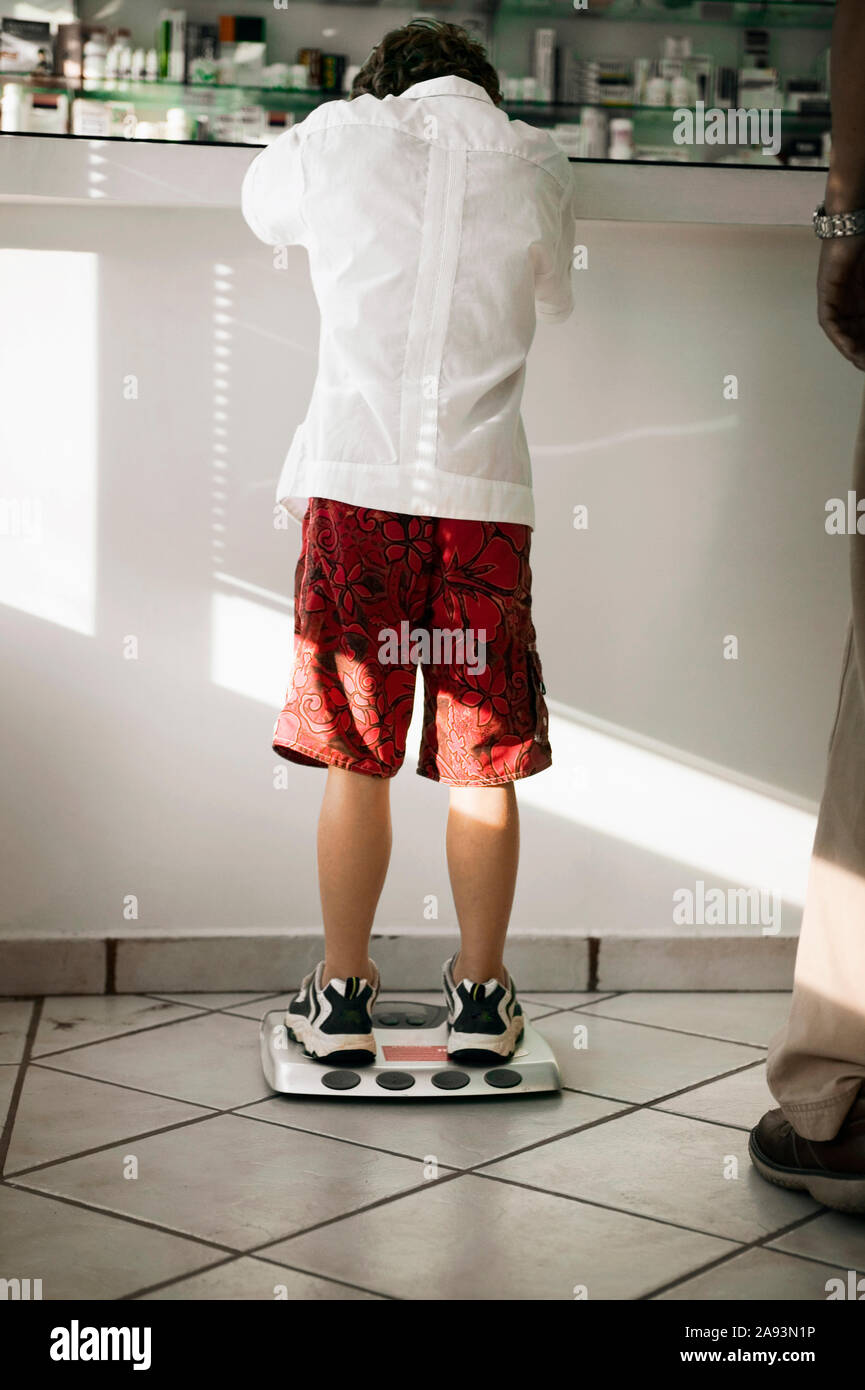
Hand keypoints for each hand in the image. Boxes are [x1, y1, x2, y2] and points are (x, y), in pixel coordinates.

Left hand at [817, 234, 864, 369]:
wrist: (856, 221)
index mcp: (862, 296)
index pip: (864, 327)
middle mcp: (847, 299)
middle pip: (854, 332)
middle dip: (862, 351)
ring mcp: (835, 296)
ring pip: (840, 331)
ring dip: (850, 349)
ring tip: (861, 363)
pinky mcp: (826, 292)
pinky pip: (829, 322)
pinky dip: (839, 336)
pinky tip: (849, 348)